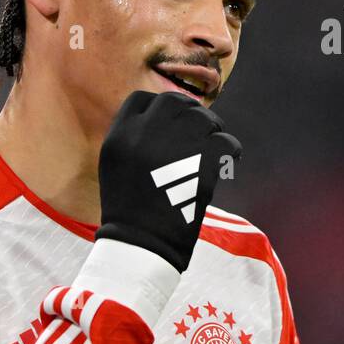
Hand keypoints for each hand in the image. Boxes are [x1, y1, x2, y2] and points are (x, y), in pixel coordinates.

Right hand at [95, 90, 242, 272]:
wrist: (140, 244)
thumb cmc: (127, 210)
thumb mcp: (114, 166)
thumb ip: (131, 138)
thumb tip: (163, 119)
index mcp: (119, 134)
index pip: (142, 100)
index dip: (159, 108)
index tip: (170, 122)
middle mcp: (145, 133)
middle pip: (174, 102)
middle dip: (189, 113)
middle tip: (199, 132)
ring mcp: (174, 146)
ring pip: (203, 118)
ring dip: (212, 130)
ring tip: (211, 149)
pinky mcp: (200, 163)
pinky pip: (225, 142)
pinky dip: (229, 152)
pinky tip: (225, 164)